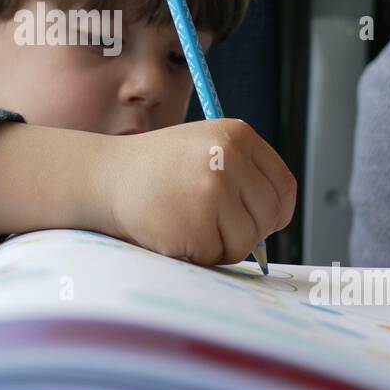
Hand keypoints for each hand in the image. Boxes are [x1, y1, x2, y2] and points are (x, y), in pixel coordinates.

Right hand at [98, 119, 295, 265]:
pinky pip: (218, 255)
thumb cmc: (157, 169)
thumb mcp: (206, 149)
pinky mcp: (197, 224)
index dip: (274, 211)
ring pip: (247, 240)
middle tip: (216, 226)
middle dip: (249, 230)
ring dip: (222, 244)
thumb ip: (244, 172)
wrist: (106, 177)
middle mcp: (229, 157)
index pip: (283, 186)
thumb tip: (276, 218)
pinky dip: (200, 253)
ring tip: (190, 224)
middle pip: (269, 215)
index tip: (258, 220)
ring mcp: (213, 190)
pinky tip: (176, 231)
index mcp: (237, 135)